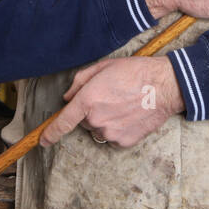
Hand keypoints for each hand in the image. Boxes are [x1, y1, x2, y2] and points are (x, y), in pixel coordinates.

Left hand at [39, 57, 184, 148]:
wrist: (165, 86)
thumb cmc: (135, 72)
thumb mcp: (104, 67)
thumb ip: (80, 82)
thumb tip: (68, 98)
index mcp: (88, 100)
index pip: (63, 121)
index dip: (51, 133)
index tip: (43, 141)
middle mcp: (96, 120)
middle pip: (86, 121)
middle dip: (93, 111)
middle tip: (112, 97)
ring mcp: (110, 133)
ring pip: (100, 130)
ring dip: (107, 120)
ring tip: (125, 105)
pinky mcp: (124, 142)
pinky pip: (113, 137)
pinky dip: (119, 128)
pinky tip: (131, 115)